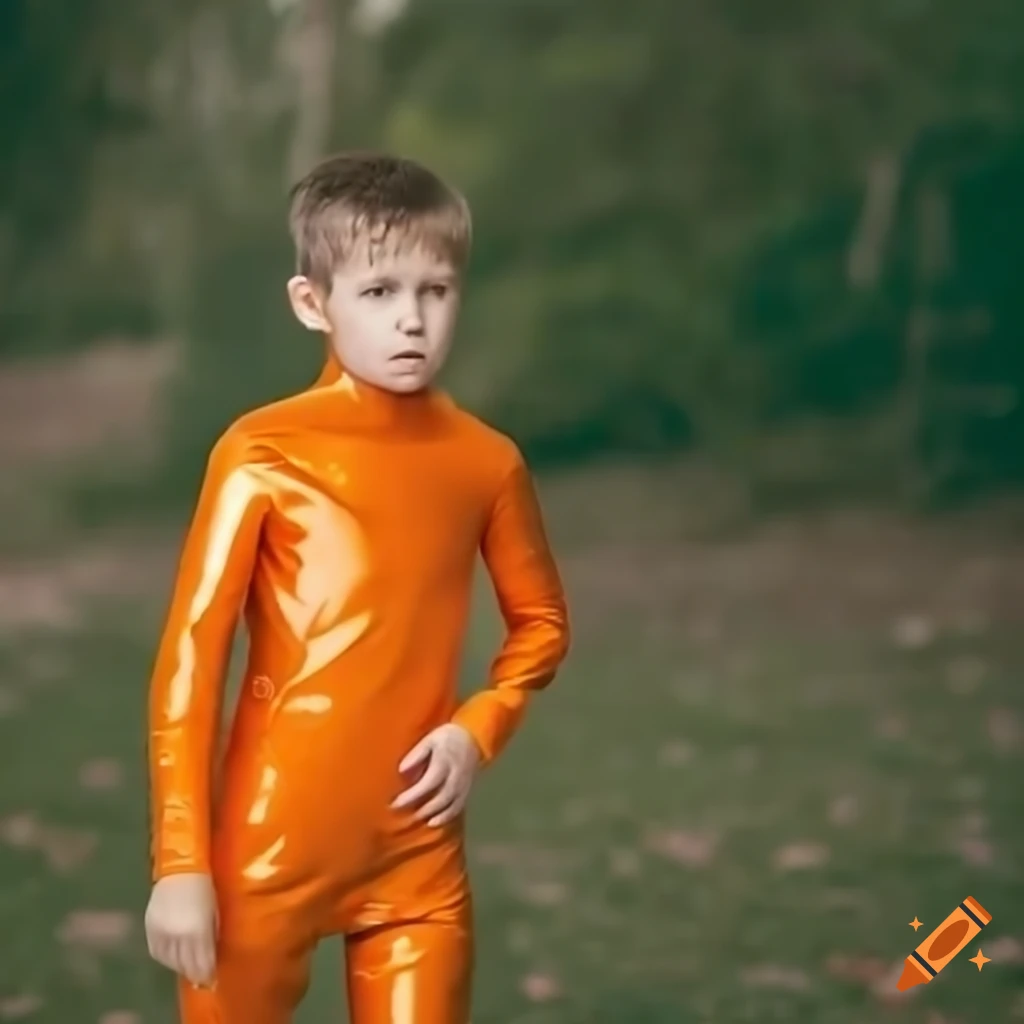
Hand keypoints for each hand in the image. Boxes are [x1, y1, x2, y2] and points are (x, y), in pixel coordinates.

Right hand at [144, 872, 217, 986]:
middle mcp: (177, 935)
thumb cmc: (204, 887)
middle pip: (186, 965)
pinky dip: (166, 958)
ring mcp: (161, 933)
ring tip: (188, 966)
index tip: (212, 980)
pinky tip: (173, 956)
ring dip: (180, 966)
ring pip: (170, 962)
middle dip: (195, 973)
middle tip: (202, 977)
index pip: (202, 963)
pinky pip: (156, 952)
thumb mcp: (214, 912)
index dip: (207, 974)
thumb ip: (212, 936)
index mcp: (197, 930)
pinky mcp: (149, 928)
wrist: (180, 868)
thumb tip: (211, 956)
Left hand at [391, 724, 480, 826]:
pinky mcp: (467, 790)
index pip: (427, 783)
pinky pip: (458, 807)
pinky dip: (446, 816)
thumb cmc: (447, 738)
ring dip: (432, 814)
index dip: (411, 796)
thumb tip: (401, 770)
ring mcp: (463, 785)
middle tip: (401, 812)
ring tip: (416, 818)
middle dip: (420, 808)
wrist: (473, 737)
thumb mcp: (430, 739)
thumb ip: (416, 754)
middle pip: (439, 797)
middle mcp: (455, 777)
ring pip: (449, 804)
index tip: (395, 803)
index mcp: (445, 763)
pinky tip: (433, 822)